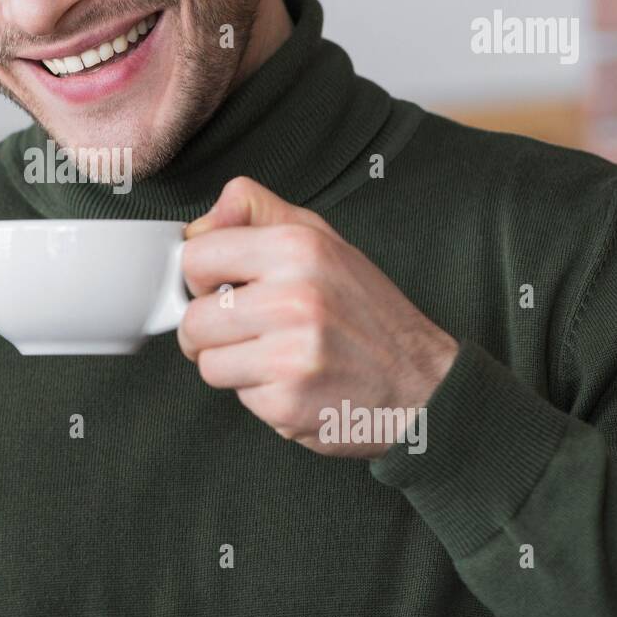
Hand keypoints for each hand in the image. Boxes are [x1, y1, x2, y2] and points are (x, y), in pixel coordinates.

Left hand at [177, 177, 457, 455]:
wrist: (423, 383)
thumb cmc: (367, 312)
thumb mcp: (322, 240)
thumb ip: (257, 214)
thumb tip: (196, 225)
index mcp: (298, 248)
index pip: (196, 256)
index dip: (201, 277)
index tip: (222, 287)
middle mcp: (295, 297)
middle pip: (193, 319)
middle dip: (211, 330)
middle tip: (249, 330)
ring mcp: (291, 354)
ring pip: (208, 363)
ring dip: (234, 365)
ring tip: (277, 356)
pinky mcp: (288, 403)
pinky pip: (238, 398)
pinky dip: (261, 395)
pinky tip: (295, 382)